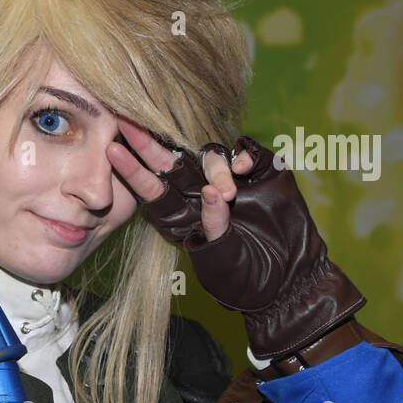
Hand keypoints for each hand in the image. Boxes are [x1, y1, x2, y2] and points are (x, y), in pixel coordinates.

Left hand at [107, 118, 364, 360]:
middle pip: (170, 163)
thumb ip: (214, 227)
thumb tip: (211, 191)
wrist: (290, 279)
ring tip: (230, 192)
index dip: (132, 170)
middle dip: (150, 144)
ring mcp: (230, 181)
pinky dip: (243, 154)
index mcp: (182, 218)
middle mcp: (200, 195)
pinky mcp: (261, 173)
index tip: (112, 150)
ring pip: (209, 157)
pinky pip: (245, 151)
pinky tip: (246, 167)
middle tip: (130, 123)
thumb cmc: (246, 280)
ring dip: (215, 168)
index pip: (151, 190)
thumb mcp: (223, 259)